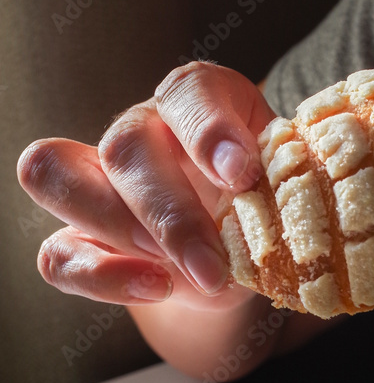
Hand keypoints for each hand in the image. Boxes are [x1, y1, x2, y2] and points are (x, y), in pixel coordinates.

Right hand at [17, 62, 274, 309]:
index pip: (189, 94)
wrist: (237, 257)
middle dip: (171, 214)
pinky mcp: (79, 240)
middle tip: (212, 263)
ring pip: (59, 178)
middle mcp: (140, 132)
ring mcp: (98, 182)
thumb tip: (309, 200)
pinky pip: (57, 255)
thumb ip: (286, 184)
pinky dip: (101, 276)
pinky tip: (156, 288)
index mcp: (195, 105)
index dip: (209, 130)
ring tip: (180, 275)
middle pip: (125, 148)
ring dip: (122, 232)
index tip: (242, 174)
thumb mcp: (284, 188)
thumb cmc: (262, 206)